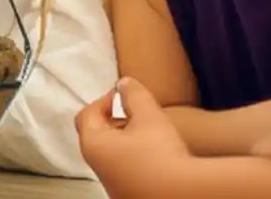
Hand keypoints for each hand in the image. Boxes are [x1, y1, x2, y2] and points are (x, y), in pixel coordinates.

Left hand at [77, 78, 190, 198]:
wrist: (182, 194)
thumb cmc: (161, 154)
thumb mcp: (149, 115)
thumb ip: (133, 94)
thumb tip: (124, 83)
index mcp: (93, 145)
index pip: (88, 114)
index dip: (106, 99)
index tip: (125, 94)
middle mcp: (98, 167)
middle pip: (97, 134)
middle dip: (115, 118)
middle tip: (137, 111)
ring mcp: (112, 183)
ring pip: (111, 153)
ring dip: (126, 138)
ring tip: (149, 131)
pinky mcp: (128, 193)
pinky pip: (125, 169)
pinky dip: (134, 156)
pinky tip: (156, 154)